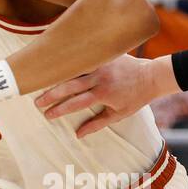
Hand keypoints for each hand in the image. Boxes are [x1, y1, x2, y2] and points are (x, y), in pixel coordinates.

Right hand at [34, 54, 176, 137]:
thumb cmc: (135, 98)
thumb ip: (97, 124)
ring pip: (72, 68)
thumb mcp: (118, 114)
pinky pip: (82, 57)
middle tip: (36, 102)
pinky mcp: (103, 53)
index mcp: (102, 93)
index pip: (75, 103)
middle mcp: (99, 77)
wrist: (151, 76)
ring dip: (56, 75)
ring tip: (39, 80)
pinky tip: (55, 62)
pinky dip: (69, 60)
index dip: (59, 110)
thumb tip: (78, 134)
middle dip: (51, 94)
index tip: (47, 115)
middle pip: (68, 86)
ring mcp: (100, 63)